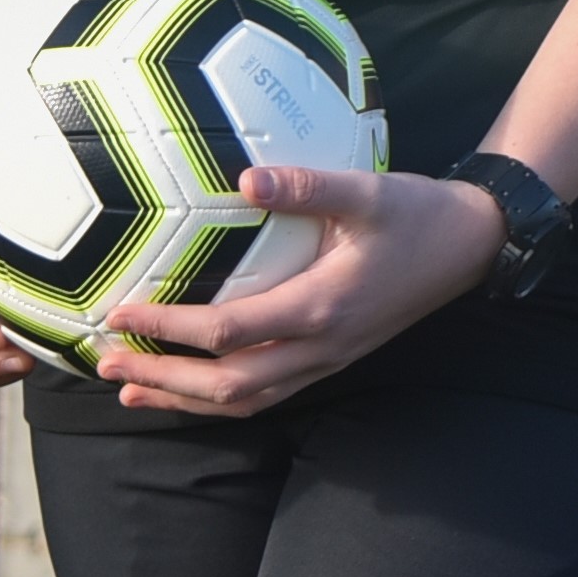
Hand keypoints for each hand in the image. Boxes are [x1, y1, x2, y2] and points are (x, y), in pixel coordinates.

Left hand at [93, 164, 503, 415]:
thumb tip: (244, 175)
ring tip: (129, 389)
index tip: (121, 311)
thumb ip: (307, 185)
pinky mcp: (331, 359)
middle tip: (105, 362)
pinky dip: (218, 399)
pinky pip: (266, 394)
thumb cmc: (417, 213)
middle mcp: (321, 346)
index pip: (230, 331)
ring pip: (245, 401)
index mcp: (323, 306)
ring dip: (183, 399)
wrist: (472, 246)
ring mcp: (327, 360)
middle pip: (228, 386)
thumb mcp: (367, 191)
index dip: (170, 328)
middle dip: (162, 380)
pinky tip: (186, 390)